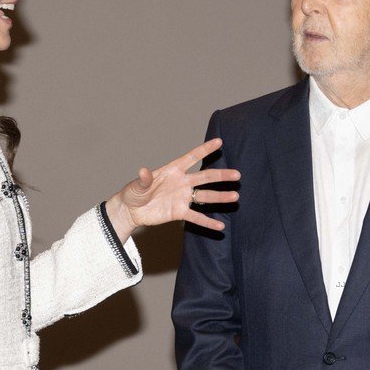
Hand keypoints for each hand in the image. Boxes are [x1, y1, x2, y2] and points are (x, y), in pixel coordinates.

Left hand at [106, 138, 238, 238]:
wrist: (131, 210)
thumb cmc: (134, 193)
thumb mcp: (137, 185)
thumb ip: (144, 179)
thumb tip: (143, 171)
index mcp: (173, 170)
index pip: (192, 158)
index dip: (205, 150)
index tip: (219, 142)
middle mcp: (182, 183)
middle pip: (204, 177)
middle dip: (221, 176)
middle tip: (237, 174)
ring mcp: (183, 198)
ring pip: (205, 196)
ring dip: (220, 197)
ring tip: (235, 197)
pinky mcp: (180, 212)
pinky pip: (196, 217)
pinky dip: (207, 222)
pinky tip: (220, 227)